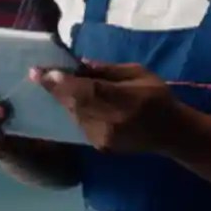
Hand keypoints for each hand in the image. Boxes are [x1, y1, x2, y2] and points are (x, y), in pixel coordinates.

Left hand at [31, 60, 180, 153]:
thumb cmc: (157, 97)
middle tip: (40, 75)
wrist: (171, 133)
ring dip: (65, 100)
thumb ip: (108, 70)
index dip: (60, 82)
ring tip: (60, 85)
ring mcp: (104, 137)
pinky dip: (76, 111)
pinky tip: (80, 103)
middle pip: (74, 103)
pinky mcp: (100, 146)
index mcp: (123, 100)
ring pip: (74, 114)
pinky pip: (80, 124)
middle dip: (56, 89)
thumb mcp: (138, 73)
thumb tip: (80, 64)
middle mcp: (110, 122)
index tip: (39, 72)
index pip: (85, 90)